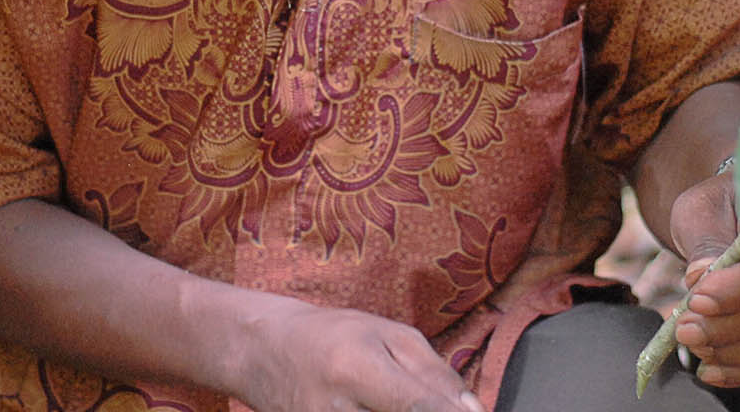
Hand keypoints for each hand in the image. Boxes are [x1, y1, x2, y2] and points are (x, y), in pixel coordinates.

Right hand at [232, 299, 484, 411]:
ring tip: (394, 401)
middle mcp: (334, 409)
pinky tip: (381, 408)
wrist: (265, 352)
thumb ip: (436, 374)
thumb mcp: (390, 335)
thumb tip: (474, 411)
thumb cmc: (334, 336)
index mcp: (356, 369)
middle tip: (439, 406)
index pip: (418, 406)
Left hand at [666, 174, 739, 387]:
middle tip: (685, 329)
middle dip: (730, 327)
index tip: (698, 299)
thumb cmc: (716, 208)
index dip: (737, 289)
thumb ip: (705, 241)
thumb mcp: (702, 211)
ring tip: (693, 345)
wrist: (727, 220)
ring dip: (736, 353)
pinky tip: (710, 370)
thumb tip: (701, 276)